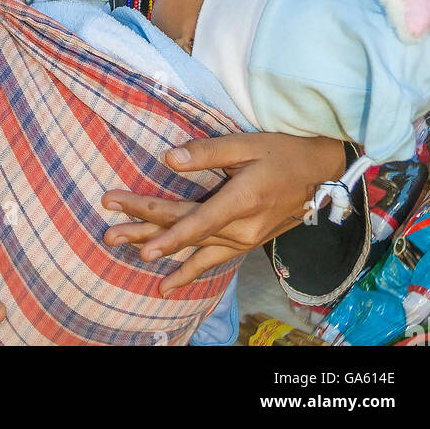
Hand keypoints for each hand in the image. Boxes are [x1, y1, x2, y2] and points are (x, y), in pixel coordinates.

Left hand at [101, 132, 344, 294]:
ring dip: (159, 249)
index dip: (160, 227)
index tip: (131, 232)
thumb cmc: (283, 152)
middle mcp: (240, 230)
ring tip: (125, 250)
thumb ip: (207, 152)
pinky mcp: (245, 242)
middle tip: (108, 234)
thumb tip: (169, 159)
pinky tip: (167, 284)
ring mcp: (244, 240)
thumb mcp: (247, 144)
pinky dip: (188, 271)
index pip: (192, 220)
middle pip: (185, 234)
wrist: (321, 173)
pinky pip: (212, 260)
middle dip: (144, 232)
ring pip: (194, 249)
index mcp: (240, 202)